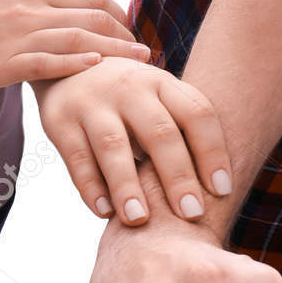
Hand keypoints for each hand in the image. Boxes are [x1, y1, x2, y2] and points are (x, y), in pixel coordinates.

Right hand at [0, 0, 147, 87]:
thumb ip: (25, 13)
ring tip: (141, 62)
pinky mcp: (0, 65)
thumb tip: (47, 26)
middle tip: (145, 52)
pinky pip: (46, 62)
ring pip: (78, 39)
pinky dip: (76, 64)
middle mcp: (29, 11)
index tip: (131, 29)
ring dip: (114, 50)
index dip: (116, 12)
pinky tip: (97, 69)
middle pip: (92, 17)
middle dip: (124, 33)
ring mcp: (16, 38)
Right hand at [36, 58, 231, 224]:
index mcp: (162, 83)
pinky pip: (77, 158)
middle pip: (159, 133)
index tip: (222, 191)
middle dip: (177, 176)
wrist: (65, 62)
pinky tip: (104, 212)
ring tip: (140, 220)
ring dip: (128, 186)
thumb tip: (219, 187)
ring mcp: (92, 103)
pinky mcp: (59, 121)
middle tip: (191, 214)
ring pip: (113, 147)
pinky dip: (91, 187)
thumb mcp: (156, 96)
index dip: (212, 152)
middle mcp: (129, 89)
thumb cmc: (127, 96)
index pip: (196, 115)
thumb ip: (182, 128)